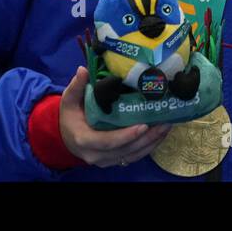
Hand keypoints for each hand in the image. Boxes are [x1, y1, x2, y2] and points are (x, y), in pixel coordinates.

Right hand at [57, 67, 171, 167]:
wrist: (65, 136)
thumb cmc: (69, 116)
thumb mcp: (69, 100)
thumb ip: (77, 86)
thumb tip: (82, 69)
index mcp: (84, 139)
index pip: (107, 141)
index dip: (126, 136)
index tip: (143, 126)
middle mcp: (95, 154)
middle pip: (125, 150)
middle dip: (146, 138)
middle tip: (164, 123)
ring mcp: (105, 160)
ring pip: (132, 156)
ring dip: (151, 143)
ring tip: (166, 127)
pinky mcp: (113, 161)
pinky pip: (133, 157)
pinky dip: (148, 148)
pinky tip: (160, 135)